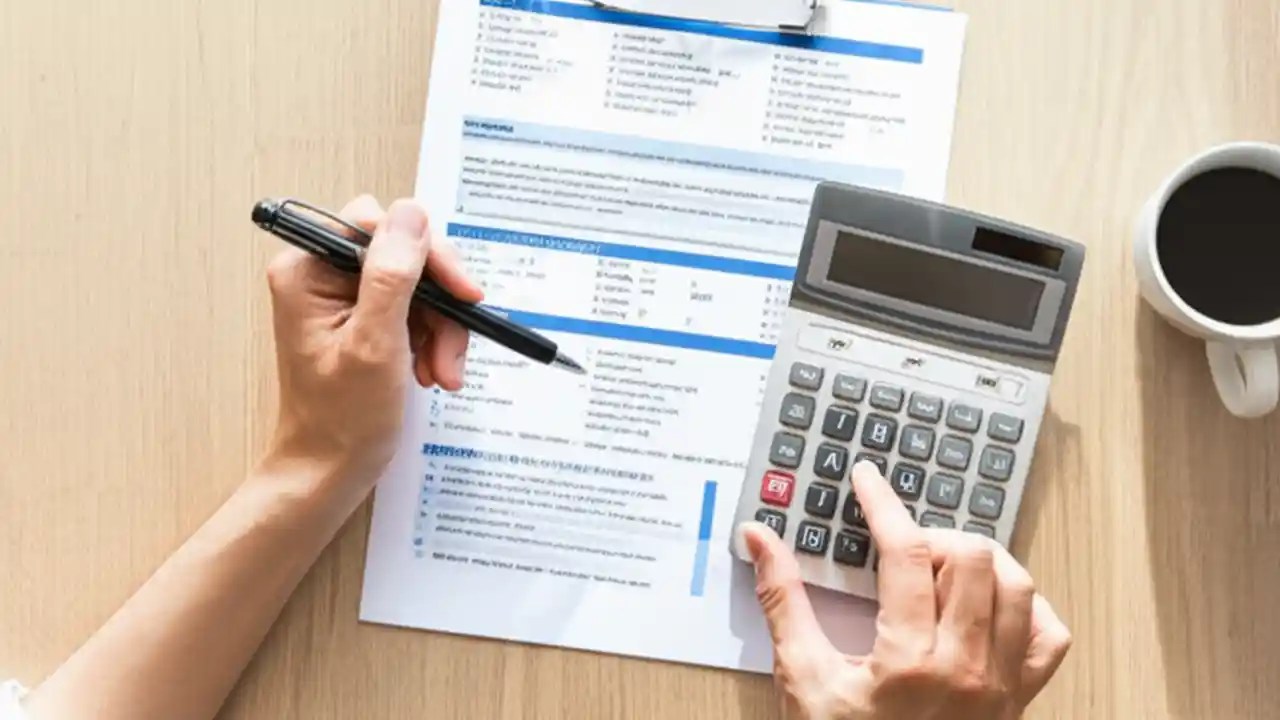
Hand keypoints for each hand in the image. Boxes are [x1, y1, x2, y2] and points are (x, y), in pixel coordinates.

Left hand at [263, 195, 482, 483]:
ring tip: (442, 372)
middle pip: (405, 254)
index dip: (428, 256)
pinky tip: (432, 371)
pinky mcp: (364, 318)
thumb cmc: (340, 420)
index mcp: (307, 270)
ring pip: (418, 285)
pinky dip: (433, 339)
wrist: (329, 470)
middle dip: (439, 304)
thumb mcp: (374, 344)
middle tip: (452, 347)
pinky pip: (416, 309)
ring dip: (442, 329)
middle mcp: (321, 274)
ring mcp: (343, 297)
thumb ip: (392, 275)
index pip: (380, 226)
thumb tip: (411, 214)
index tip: (462, 292)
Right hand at [741, 462, 1070, 719]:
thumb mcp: (803, 679)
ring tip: (940, 568)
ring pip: (1018, 585)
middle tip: (898, 544)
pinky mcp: (1018, 701)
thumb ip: (783, 601)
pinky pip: (1050, 636)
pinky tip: (990, 605)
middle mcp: (966, 669)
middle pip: (972, 557)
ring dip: (980, 562)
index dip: (884, 503)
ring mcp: (1000, 685)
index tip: (868, 479)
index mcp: (908, 661)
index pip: (907, 553)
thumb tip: (760, 539)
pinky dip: (1026, 608)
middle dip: (931, 535)